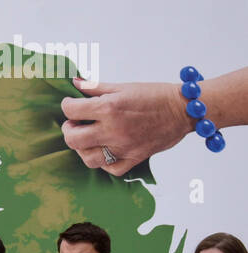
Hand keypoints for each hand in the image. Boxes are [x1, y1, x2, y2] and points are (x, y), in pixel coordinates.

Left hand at [61, 79, 189, 175]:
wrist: (184, 109)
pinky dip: (104, 162)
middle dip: (69, 129)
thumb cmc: (156, 95)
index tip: (72, 105)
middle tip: (76, 123)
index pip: (71, 111)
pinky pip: (110, 169)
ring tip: (89, 137)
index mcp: (109, 108)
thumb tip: (75, 83)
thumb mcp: (124, 86)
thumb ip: (95, 87)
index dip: (67, 106)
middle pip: (72, 139)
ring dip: (83, 148)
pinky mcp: (134, 159)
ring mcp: (123, 148)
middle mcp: (113, 130)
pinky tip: (105, 150)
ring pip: (87, 158)